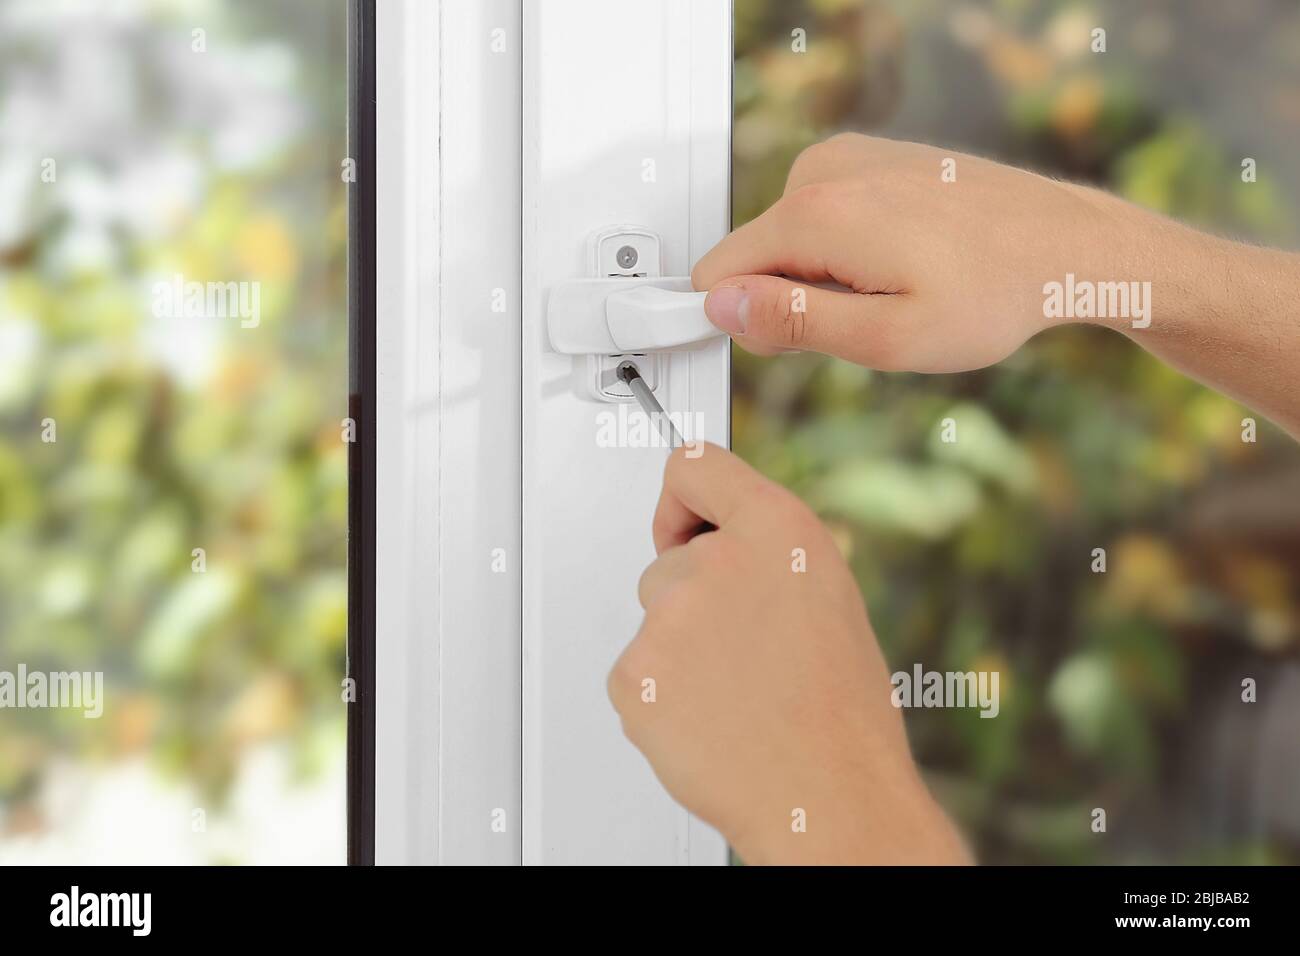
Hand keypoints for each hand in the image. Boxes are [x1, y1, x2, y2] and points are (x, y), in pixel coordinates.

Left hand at [608, 443, 970, 864]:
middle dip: (692, 605)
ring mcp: (669, 617)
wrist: (832, 796)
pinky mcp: (635, 674)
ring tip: (740, 698)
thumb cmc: (841, 710)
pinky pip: (635, 676)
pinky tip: (713, 723)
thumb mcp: (825, 595)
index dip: (680, 500)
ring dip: (680, 656)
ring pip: (653, 625)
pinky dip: (662, 702)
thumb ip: (765, 555)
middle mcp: (716, 559)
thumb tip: (714, 544)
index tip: (680, 528)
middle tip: (748, 658)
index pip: (693, 465)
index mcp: (777, 528)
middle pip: (666, 564)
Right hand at [694, 131, 1299, 436]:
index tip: (780, 347)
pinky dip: (849, 249)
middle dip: (792, 301)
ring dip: (826, 278)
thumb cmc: (995, 293)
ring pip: (790, 241)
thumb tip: (721, 308)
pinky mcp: (873, 159)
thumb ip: (793, 325)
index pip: (716, 277)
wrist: (1070, 248)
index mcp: (816, 214)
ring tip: (895, 291)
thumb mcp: (886, 340)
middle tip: (866, 322)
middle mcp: (824, 172)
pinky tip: (905, 263)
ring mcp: (850, 159)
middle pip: (755, 259)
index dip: (739, 323)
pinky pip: (824, 217)